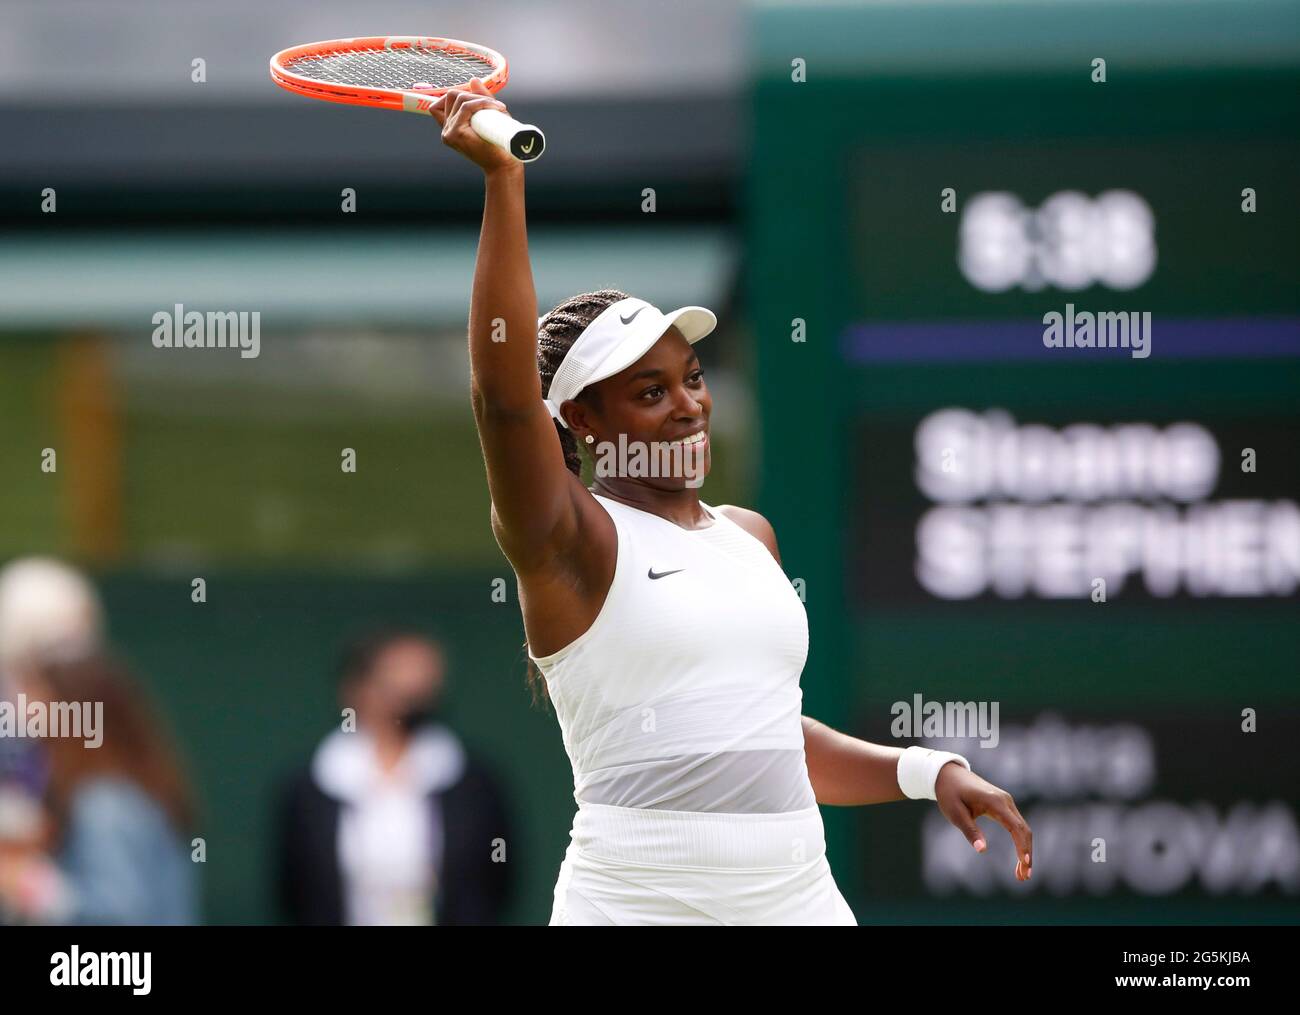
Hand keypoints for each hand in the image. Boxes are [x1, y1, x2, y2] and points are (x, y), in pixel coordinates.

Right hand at [428, 77, 519, 173]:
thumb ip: (480, 99)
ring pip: (459, 98)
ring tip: (498, 108)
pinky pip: (466, 107)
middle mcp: (446, 130)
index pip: (439, 102)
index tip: (479, 100)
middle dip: (473, 94)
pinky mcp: (454, 133)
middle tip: (494, 105)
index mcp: (450, 127)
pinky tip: (496, 108)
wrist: (504, 165)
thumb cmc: (498, 143)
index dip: (458, 95)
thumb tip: (472, 79)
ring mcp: (448, 132)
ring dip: (481, 98)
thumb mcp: (489, 116)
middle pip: (451, 95)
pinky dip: (481, 103)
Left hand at [934, 762, 1033, 881]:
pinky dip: (1020, 842)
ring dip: (1025, 851)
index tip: (1025, 864)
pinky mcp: (1004, 806)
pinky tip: (1019, 858)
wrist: (948, 774)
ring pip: (1022, 829)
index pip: (1016, 827)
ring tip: (1021, 874)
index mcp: (995, 802)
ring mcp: (1006, 802)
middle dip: (1026, 854)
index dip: (1022, 846)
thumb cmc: (950, 793)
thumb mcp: (956, 814)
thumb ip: (970, 831)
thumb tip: (982, 851)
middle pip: (1024, 830)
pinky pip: (1016, 826)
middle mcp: (1006, 801)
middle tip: (1024, 878)